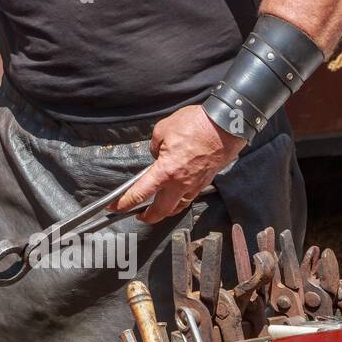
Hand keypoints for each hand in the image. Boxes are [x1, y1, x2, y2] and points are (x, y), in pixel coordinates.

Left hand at [112, 104, 245, 223]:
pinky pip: (190, 196)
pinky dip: (181, 200)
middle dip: (148, 217)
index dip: (124, 203)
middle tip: (138, 216)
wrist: (226, 124)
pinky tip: (177, 195)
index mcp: (165, 171)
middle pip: (161, 210)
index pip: (140, 194)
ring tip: (157, 209)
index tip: (115, 207)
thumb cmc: (196, 125)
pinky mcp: (206, 180)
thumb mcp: (162, 130)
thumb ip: (154, 147)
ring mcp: (195, 184)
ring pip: (178, 206)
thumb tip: (157, 155)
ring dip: (166, 211)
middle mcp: (180, 183)